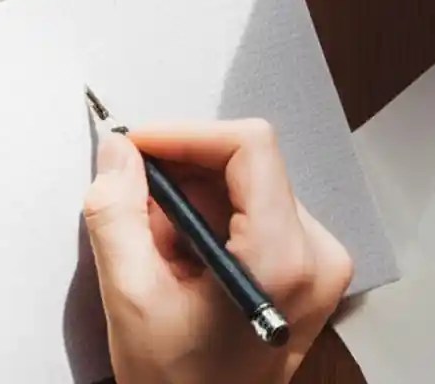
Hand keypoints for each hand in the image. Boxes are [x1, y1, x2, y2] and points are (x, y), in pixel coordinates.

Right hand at [83, 121, 352, 383]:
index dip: (186, 135)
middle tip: (133, 204)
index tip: (138, 148)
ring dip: (189, 200)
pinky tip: (178, 259)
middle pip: (245, 165)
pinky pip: (252, 211)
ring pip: (244, 186)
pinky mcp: (306, 268)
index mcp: (284, 259)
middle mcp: (316, 254)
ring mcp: (317, 262)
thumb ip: (117, 214)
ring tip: (155, 248)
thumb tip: (118, 153)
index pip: (249, 147)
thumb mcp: (131, 298)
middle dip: (180, 175)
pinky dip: (206, 220)